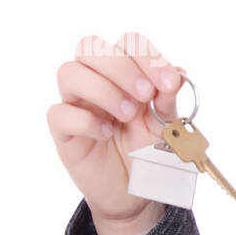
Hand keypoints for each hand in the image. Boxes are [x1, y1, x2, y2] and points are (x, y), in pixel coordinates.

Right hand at [48, 31, 187, 222]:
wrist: (137, 192)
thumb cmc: (150, 151)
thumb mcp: (167, 125)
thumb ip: (169, 100)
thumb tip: (176, 73)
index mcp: (127, 73)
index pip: (128, 42)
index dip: (147, 56)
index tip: (167, 83)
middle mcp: (97, 81)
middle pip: (90, 46)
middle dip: (121, 67)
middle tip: (144, 95)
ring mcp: (77, 103)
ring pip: (68, 72)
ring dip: (102, 89)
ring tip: (126, 115)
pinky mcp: (63, 131)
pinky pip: (58, 113)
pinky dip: (85, 120)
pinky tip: (105, 134)